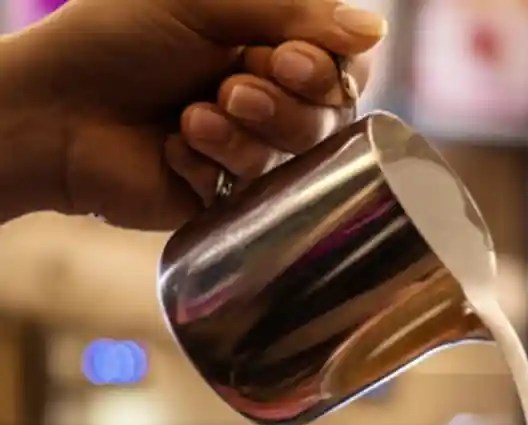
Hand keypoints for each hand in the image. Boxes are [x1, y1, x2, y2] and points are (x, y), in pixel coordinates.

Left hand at [0, 0, 381, 228]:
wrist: (47, 109)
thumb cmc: (114, 40)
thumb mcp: (203, 2)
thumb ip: (293, 12)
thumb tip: (377, 30)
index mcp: (268, 48)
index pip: (342, 67)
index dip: (327, 71)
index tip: (284, 60)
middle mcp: (268, 101)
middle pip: (329, 117)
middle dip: (283, 105)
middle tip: (232, 88)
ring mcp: (249, 153)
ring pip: (295, 157)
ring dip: (246, 134)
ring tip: (193, 117)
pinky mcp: (225, 199)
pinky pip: (252, 191)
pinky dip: (211, 165)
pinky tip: (172, 148)